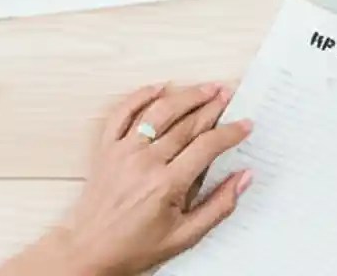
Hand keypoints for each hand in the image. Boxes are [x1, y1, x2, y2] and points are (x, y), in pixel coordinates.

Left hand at [0, 84, 252, 275]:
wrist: (92, 249)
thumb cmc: (136, 246)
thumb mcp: (186, 235)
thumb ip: (219, 205)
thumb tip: (244, 178)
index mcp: (166, 184)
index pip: (206, 147)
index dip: (229, 133)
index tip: (245, 125)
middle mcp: (144, 162)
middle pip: (185, 124)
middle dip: (211, 107)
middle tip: (228, 94)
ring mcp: (122, 152)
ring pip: (157, 113)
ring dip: (184, 96)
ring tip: (204, 88)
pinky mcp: (106, 148)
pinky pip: (121, 113)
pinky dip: (140, 97)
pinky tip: (158, 88)